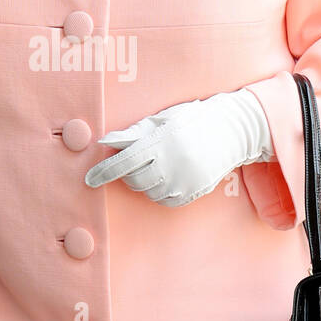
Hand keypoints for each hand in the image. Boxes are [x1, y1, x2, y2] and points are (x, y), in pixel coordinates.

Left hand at [84, 88, 273, 207]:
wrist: (231, 131)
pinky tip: (168, 176)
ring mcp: (184, 180)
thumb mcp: (162, 120)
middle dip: (128, 174)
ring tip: (157, 165)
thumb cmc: (191, 120)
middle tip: (136, 161)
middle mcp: (172, 163)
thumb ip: (133, 133)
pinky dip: (159, 191)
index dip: (104, 172)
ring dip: (144, 182)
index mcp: (161, 141)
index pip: (124, 161)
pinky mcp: (193, 192)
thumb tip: (106, 142)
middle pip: (134, 180)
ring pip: (148, 192)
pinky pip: (165, 200)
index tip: (89, 179)